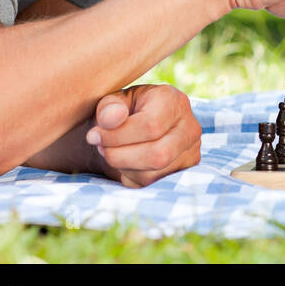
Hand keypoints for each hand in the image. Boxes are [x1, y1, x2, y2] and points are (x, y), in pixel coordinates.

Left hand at [85, 84, 201, 187]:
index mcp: (174, 102)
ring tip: (113, 152)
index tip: (93, 136)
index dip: (117, 136)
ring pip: (153, 173)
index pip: (151, 126)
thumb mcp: (114, 101)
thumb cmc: (125, 110)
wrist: (140, 125)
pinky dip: (131, 177)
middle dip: (120, 156)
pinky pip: (152, 184)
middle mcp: (190, 127)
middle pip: (157, 154)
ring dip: (123, 167)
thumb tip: (110, 119)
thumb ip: (109, 107)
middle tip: (102, 148)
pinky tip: (126, 162)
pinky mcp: (184, 170)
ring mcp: (191, 151)